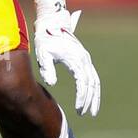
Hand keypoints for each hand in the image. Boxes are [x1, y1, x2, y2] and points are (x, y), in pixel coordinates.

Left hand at [33, 0, 100, 116]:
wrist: (51, 23)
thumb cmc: (45, 40)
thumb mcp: (43, 54)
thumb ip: (47, 68)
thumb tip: (52, 83)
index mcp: (75, 59)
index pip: (83, 83)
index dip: (82, 97)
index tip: (79, 109)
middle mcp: (84, 59)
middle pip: (92, 84)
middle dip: (90, 100)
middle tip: (86, 114)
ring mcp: (86, 58)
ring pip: (95, 80)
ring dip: (95, 96)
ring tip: (92, 110)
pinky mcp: (84, 58)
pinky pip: (92, 76)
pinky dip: (93, 88)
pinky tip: (90, 97)